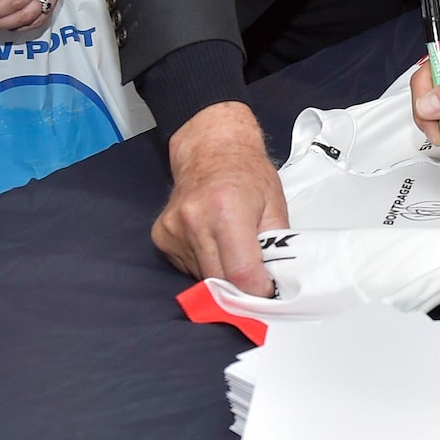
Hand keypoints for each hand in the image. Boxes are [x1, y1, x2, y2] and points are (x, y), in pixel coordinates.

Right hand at [152, 102, 288, 292]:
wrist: (211, 150)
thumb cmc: (245, 173)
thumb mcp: (275, 205)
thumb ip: (278, 245)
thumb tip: (278, 281)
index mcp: (227, 210)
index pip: (241, 273)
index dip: (257, 290)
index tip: (267, 290)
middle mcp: (195, 220)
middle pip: (219, 282)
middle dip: (240, 287)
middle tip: (255, 276)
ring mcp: (174, 229)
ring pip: (202, 278)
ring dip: (221, 274)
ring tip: (231, 246)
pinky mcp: (162, 236)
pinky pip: (187, 268)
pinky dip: (205, 264)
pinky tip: (212, 240)